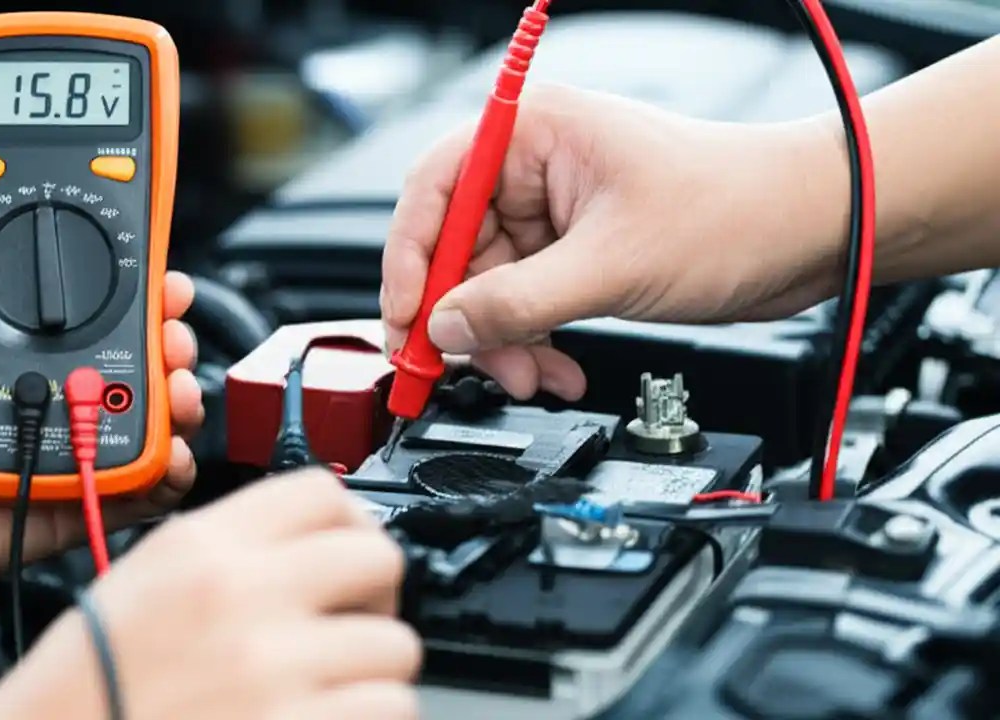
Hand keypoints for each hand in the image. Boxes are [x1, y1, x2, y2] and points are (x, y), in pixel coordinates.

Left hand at [0, 227, 205, 584]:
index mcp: (27, 354)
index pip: (105, 319)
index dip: (144, 299)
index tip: (162, 283)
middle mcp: (57, 398)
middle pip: (145, 368)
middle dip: (175, 344)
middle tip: (172, 338)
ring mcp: (71, 450)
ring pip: (153, 423)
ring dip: (181, 400)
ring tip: (175, 390)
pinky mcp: (75, 501)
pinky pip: (140, 490)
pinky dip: (169, 471)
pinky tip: (167, 450)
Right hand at [0, 469, 420, 719]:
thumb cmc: (85, 686)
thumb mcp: (143, 580)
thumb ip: (228, 548)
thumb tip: (315, 541)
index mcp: (201, 547)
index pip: (322, 492)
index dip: (351, 522)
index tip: (349, 551)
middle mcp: (242, 595)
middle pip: (378, 558)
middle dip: (374, 594)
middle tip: (350, 622)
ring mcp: (273, 667)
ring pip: (395, 645)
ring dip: (371, 670)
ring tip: (328, 686)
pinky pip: (391, 708)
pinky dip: (371, 717)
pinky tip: (328, 717)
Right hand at [382, 85, 846, 398]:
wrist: (812, 230)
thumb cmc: (735, 207)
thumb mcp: (612, 265)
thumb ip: (518, 302)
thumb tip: (448, 328)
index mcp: (533, 132)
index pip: (434, 192)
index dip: (409, 262)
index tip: (408, 320)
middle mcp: (535, 167)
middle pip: (455, 249)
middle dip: (465, 318)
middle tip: (462, 367)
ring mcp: (555, 212)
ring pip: (490, 286)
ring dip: (504, 340)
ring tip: (531, 374)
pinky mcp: (577, 251)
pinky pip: (527, 302)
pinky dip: (534, 340)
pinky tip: (557, 367)